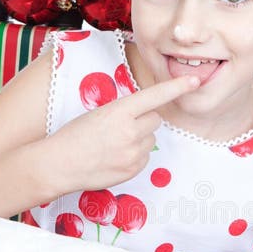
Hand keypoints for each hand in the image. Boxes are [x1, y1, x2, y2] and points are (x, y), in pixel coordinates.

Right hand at [43, 75, 198, 195]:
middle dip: (145, 120)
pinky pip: (144, 157)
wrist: (58, 164)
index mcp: (119, 111)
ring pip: (151, 139)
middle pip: (155, 119)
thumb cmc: (73, 135)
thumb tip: (143, 115)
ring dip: (139, 138)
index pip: (155, 96)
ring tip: (114, 144)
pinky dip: (134, 155)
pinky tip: (114, 156)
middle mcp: (129, 132)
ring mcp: (132, 154)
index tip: (194, 81)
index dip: (177, 87)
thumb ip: (124, 112)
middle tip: (122, 126)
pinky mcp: (132, 170)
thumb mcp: (98, 114)